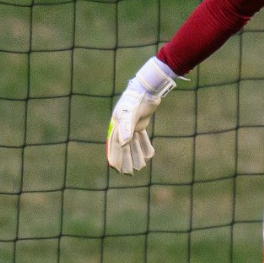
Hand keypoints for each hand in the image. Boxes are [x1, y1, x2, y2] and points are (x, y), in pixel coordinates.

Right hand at [106, 56, 178, 174]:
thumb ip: (126, 128)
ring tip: (140, 167)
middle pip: (124, 147)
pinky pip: (141, 138)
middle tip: (128, 173)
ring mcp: (131, 125)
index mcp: (117, 125)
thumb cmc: (136, 100)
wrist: (147, 89)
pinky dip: (144, 146)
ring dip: (136, 155)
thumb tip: (123, 143)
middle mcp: (122, 127)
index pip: (115, 145)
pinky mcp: (140, 123)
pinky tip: (149, 155)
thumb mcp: (131, 114)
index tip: (116, 169)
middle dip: (126, 160)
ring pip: (133, 144)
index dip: (115, 157)